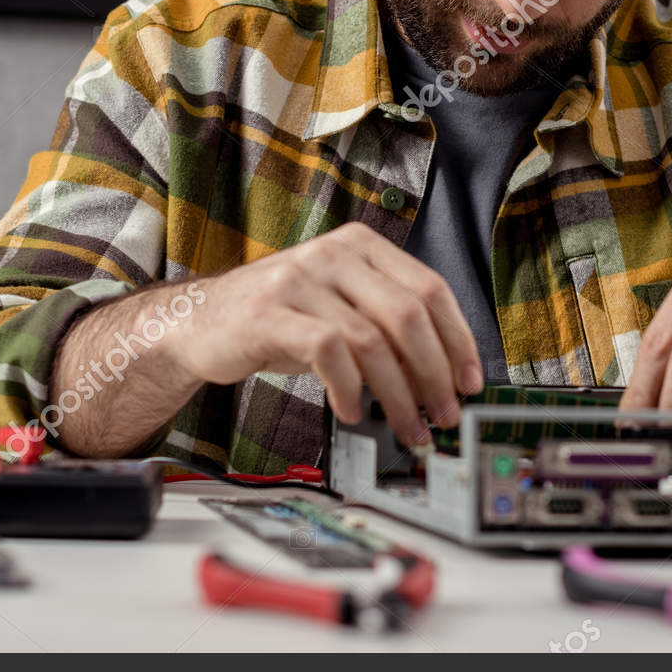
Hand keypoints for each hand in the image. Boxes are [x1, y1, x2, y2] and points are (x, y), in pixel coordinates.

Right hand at [173, 223, 482, 444]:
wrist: (200, 321)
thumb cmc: (280, 320)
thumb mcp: (339, 307)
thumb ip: (386, 326)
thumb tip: (445, 375)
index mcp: (361, 245)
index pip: (431, 289)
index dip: (459, 339)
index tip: (470, 381)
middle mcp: (333, 253)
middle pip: (409, 315)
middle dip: (436, 374)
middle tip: (445, 414)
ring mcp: (299, 279)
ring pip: (373, 340)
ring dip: (399, 395)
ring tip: (407, 426)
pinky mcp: (269, 312)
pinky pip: (329, 353)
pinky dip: (350, 390)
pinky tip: (353, 410)